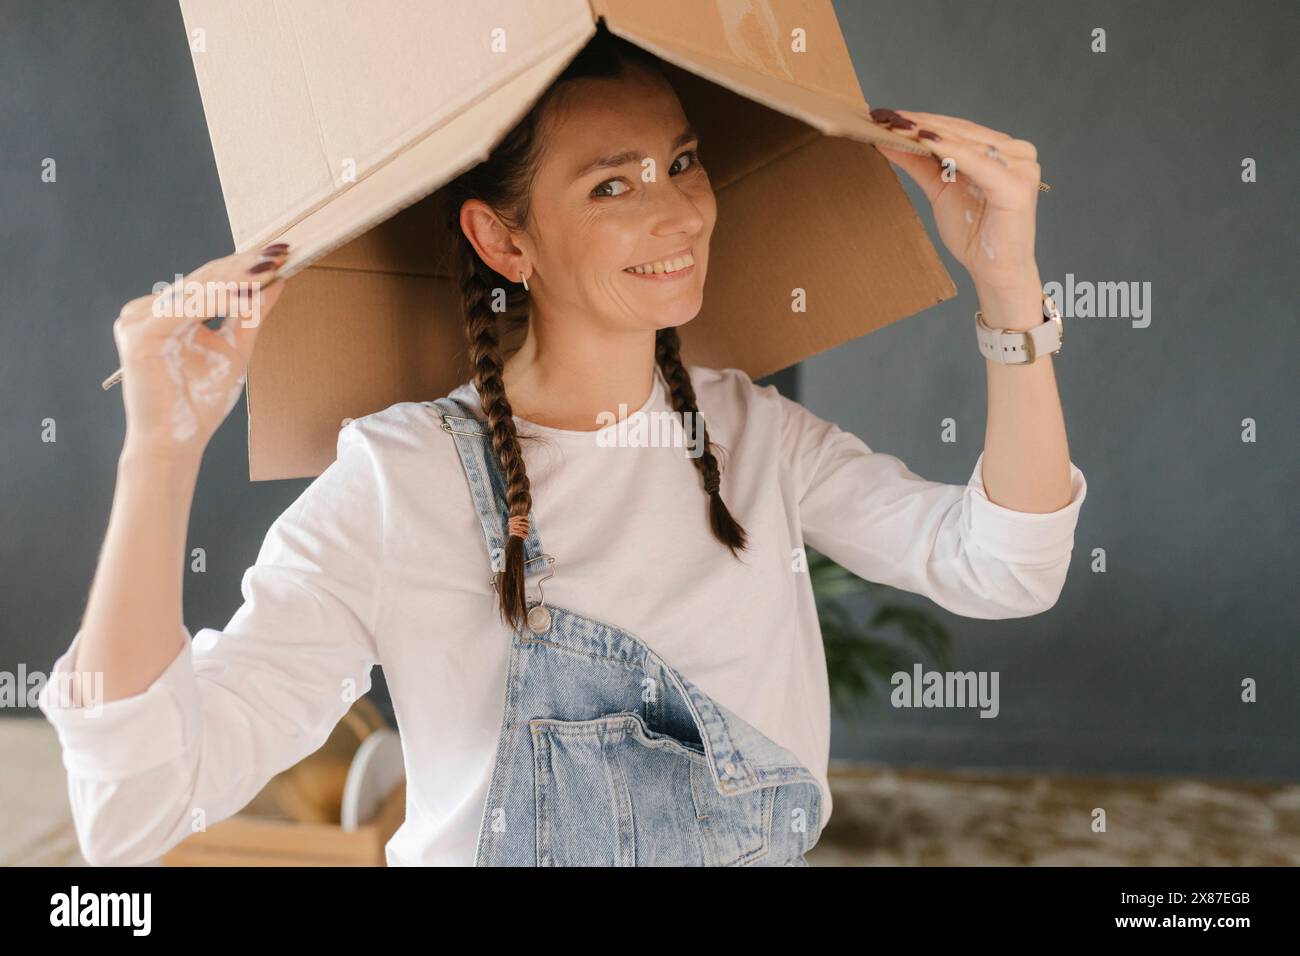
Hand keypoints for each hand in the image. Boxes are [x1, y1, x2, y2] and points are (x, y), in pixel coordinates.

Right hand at [113, 245, 289, 459]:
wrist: (176, 441)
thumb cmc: (199, 401)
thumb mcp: (234, 349)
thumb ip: (251, 314)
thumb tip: (276, 281)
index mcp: (166, 311)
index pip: (209, 280)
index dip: (244, 265)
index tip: (280, 253)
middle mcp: (147, 310)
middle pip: (203, 279)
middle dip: (244, 266)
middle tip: (280, 253)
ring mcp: (138, 319)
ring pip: (197, 290)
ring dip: (236, 278)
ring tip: (269, 269)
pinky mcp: (139, 333)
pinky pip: (186, 309)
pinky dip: (218, 300)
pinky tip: (247, 294)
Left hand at [872, 108, 1041, 295]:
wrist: (994, 272)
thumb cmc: (973, 233)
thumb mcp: (940, 189)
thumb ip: (919, 163)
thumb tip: (887, 139)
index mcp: (1002, 151)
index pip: (957, 128)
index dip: (921, 121)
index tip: (886, 114)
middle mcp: (1016, 153)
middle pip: (960, 131)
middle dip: (920, 124)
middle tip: (885, 115)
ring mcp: (1021, 166)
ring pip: (967, 142)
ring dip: (930, 132)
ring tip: (899, 124)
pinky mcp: (1016, 185)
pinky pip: (977, 163)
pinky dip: (951, 150)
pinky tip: (926, 141)